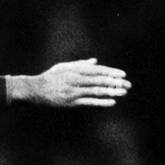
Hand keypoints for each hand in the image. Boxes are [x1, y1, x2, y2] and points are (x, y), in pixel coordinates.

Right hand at [13, 58, 130, 106]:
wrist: (35, 89)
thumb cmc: (51, 77)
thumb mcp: (64, 66)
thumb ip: (81, 64)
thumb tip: (95, 61)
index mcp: (75, 69)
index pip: (97, 70)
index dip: (111, 72)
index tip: (123, 74)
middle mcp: (76, 79)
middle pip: (99, 80)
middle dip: (115, 82)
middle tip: (128, 84)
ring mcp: (74, 91)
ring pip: (96, 90)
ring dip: (111, 91)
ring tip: (123, 93)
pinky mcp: (71, 101)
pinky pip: (89, 101)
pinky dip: (101, 102)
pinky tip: (111, 102)